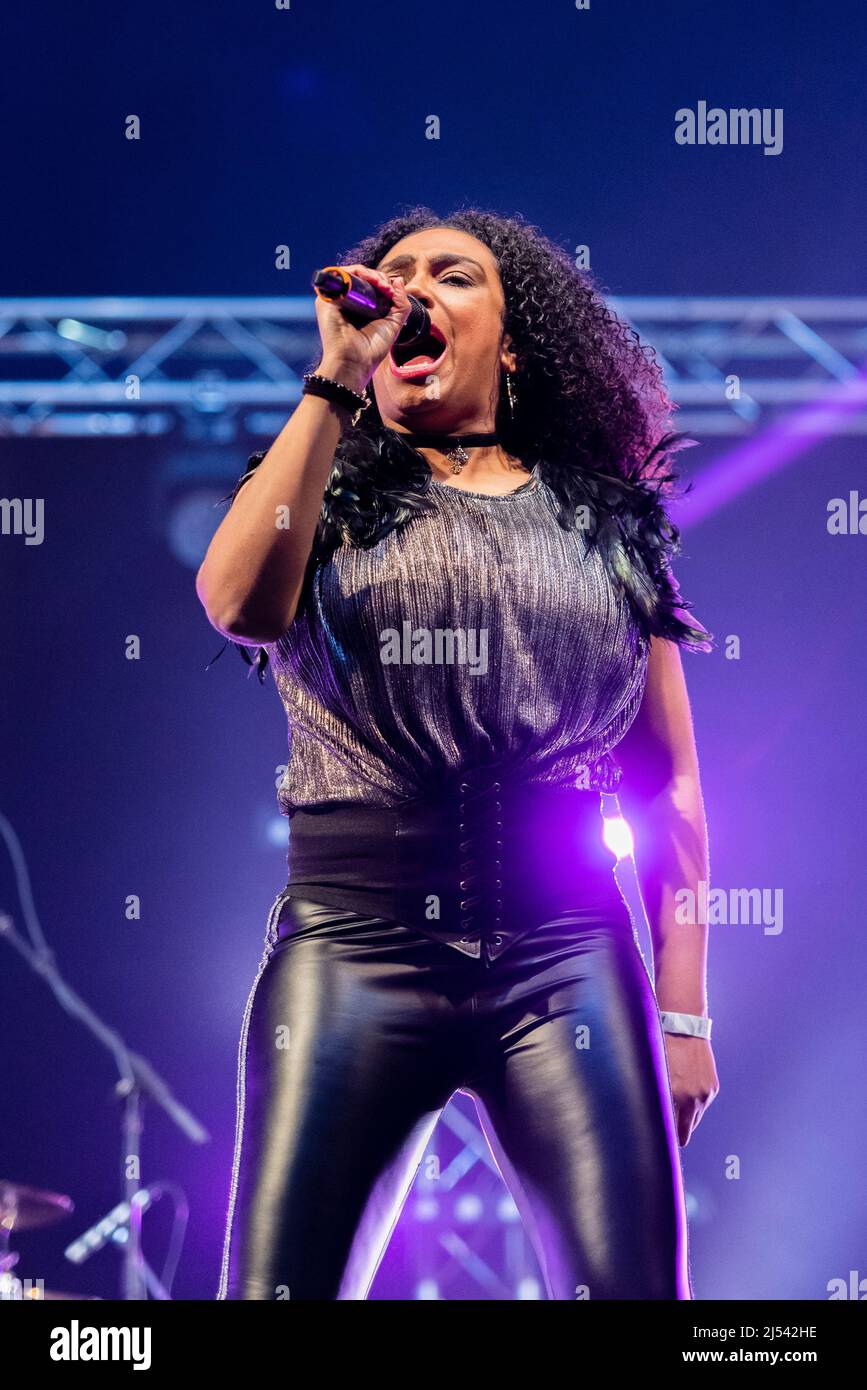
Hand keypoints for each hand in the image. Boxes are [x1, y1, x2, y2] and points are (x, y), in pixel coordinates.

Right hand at [315, 263, 411, 395]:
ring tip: (381, 284)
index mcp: (359, 308)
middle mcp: (345, 302)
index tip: (393, 292)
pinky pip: (339, 276)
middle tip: (388, 288)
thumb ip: (401, 303)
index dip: (382, 282)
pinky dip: (356, 273)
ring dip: (369, 273)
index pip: (369, 285)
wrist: (355, 363)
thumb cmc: (372, 349)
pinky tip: (370, 282)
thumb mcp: (394, 323)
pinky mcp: (325, 299)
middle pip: (361, 277)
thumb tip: (399, 280)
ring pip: (351, 273)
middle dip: (378, 277)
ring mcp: (334, 299)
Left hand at [663, 1035, 719, 1145]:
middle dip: (678, 1133)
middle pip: (687, 1128)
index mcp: (675, 1095)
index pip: (672, 1128)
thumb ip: (657, 1096)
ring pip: (696, 1118)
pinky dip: (695, 1105)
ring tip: (677, 1118)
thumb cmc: (662, 1048)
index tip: (662, 1144)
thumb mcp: (655, 1074)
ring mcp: (705, 1093)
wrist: (683, 1027)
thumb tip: (653, 1115)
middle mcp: (693, 1097)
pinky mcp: (712, 1087)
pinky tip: (686, 1099)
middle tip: (670, 1136)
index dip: (667, 1137)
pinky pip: (702, 1104)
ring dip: (687, 1119)